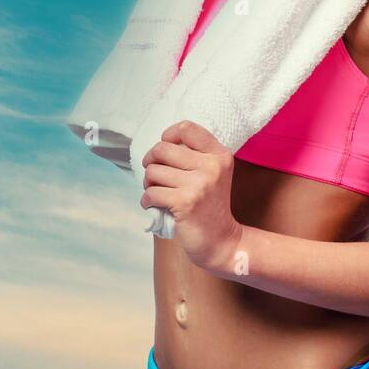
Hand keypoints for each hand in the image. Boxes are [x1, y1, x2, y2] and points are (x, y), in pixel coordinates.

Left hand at [140, 120, 242, 272]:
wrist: (221, 240)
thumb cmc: (210, 206)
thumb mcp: (213, 174)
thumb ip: (194, 156)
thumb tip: (160, 145)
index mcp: (220, 155)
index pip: (187, 129)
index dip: (168, 136)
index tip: (165, 151)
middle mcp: (212, 166)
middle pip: (162, 149)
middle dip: (151, 162)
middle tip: (155, 176)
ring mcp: (200, 184)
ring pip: (152, 171)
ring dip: (148, 184)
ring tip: (158, 193)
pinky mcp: (185, 202)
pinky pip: (150, 193)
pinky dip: (147, 201)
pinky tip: (155, 206)